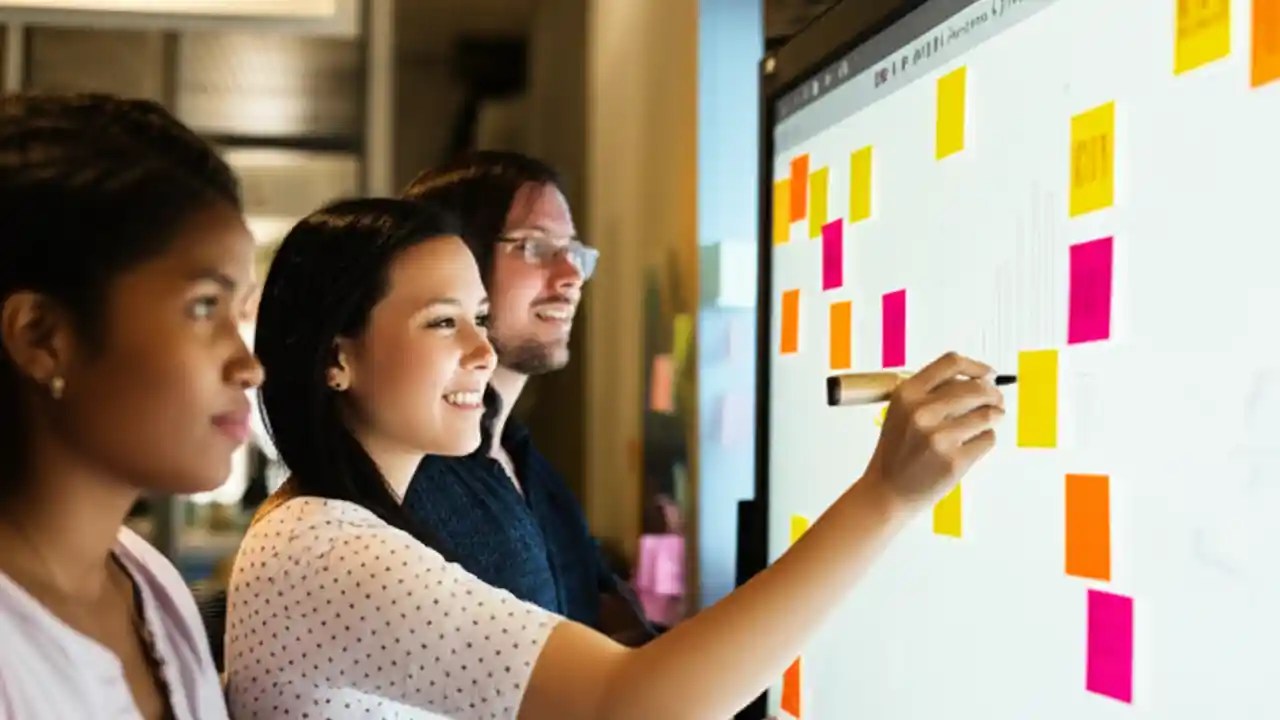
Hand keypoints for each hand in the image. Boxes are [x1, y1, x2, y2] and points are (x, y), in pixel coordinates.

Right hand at [863, 352, 1004, 511]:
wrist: (888, 491)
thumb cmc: (899, 450)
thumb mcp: (902, 411)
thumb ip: (933, 392)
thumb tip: (981, 379)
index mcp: (907, 394)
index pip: (951, 363)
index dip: (976, 366)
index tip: (988, 374)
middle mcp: (921, 412)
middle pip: (977, 388)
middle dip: (993, 394)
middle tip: (996, 402)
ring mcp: (939, 438)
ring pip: (988, 414)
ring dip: (994, 417)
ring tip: (985, 423)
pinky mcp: (955, 461)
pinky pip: (988, 439)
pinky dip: (985, 440)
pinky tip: (969, 446)